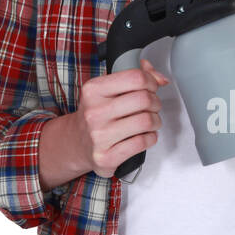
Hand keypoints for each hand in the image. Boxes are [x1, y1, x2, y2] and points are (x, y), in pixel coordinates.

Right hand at [72, 60, 169, 177]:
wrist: (75, 143)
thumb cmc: (95, 115)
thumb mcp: (106, 90)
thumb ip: (134, 79)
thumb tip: (159, 77)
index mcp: (93, 90)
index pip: (135, 77)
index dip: (151, 81)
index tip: (151, 87)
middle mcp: (94, 111)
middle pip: (144, 99)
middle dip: (155, 102)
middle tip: (152, 106)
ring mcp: (99, 135)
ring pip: (146, 121)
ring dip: (155, 121)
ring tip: (150, 122)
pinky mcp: (107, 156)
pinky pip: (142, 142)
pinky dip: (150, 138)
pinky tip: (144, 135)